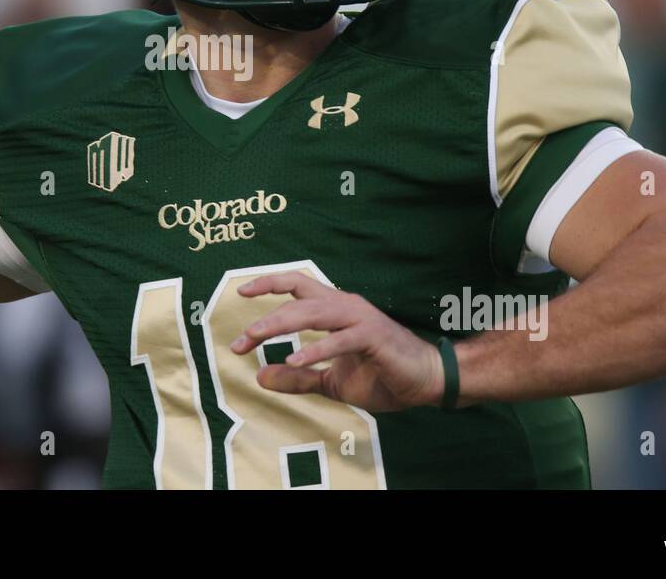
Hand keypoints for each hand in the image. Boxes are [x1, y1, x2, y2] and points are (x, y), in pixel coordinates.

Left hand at [229, 271, 443, 411]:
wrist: (426, 382)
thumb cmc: (381, 376)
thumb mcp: (331, 381)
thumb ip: (298, 378)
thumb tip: (260, 376)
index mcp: (335, 309)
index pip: (297, 286)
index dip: (269, 283)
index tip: (240, 292)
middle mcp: (345, 306)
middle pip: (297, 300)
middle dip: (265, 319)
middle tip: (238, 341)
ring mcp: (360, 318)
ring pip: (313, 312)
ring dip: (280, 324)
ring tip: (254, 338)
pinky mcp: (373, 336)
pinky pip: (339, 339)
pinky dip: (315, 349)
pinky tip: (293, 361)